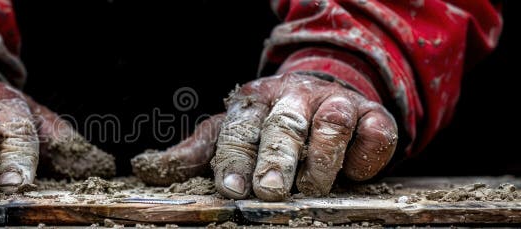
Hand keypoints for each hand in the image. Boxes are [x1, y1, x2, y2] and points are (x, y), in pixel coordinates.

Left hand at [133, 73, 396, 200]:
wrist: (322, 93)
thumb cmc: (265, 125)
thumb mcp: (226, 134)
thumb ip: (193, 153)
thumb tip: (144, 168)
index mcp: (253, 102)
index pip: (240, 127)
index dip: (234, 158)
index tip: (229, 187)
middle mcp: (293, 97)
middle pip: (283, 126)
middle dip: (275, 160)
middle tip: (269, 191)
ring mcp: (335, 104)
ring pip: (331, 125)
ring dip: (322, 158)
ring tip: (312, 186)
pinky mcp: (373, 117)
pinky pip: (375, 132)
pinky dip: (366, 154)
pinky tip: (354, 173)